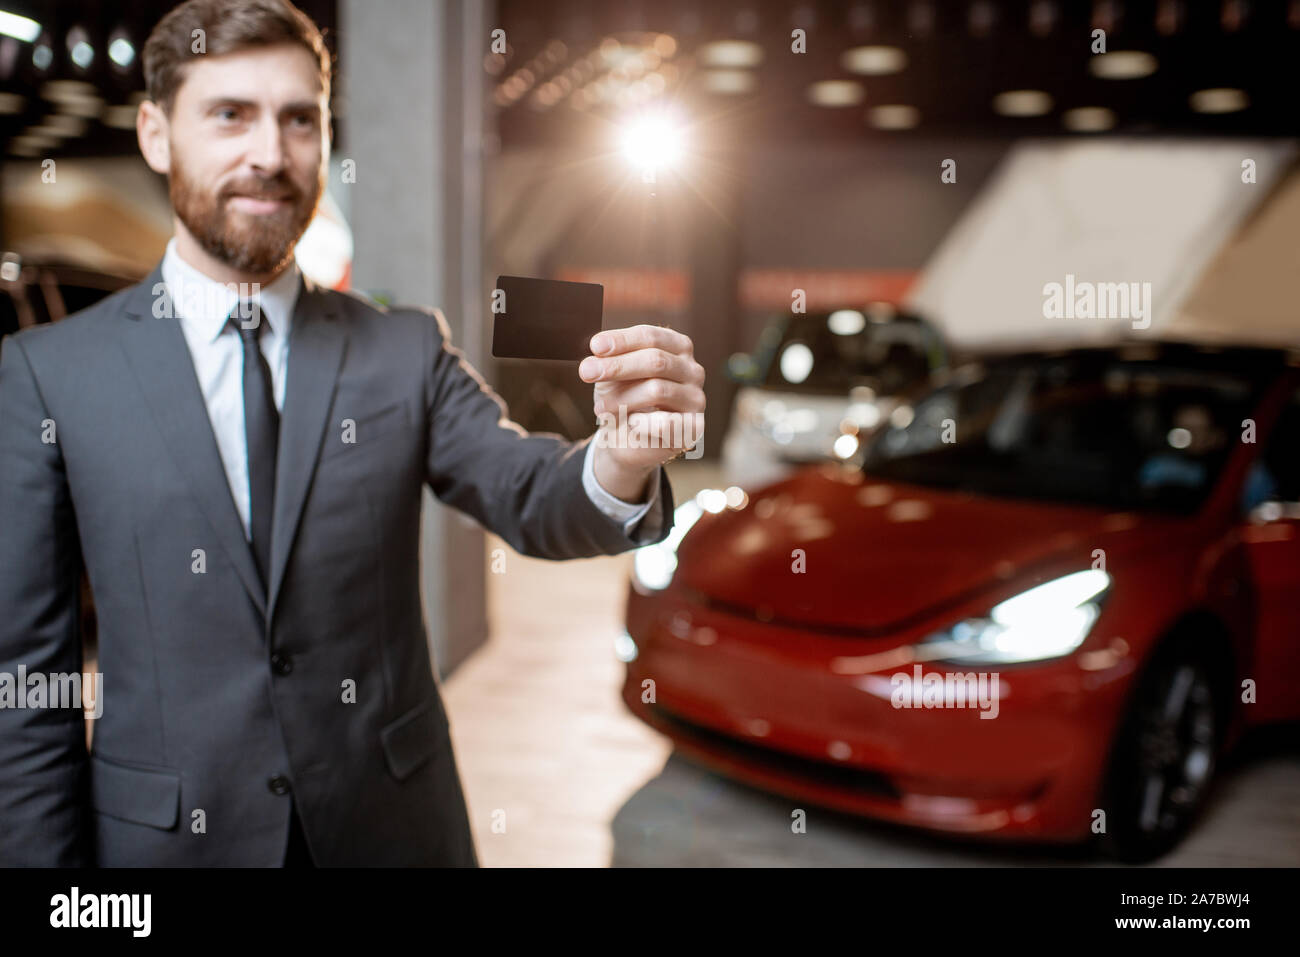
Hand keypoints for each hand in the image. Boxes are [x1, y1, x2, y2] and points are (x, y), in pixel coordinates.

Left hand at [579, 324, 705, 500]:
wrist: (629, 439)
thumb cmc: (624, 399)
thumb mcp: (613, 376)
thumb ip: (608, 363)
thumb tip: (593, 362)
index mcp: (677, 347)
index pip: (651, 336)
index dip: (622, 340)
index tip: (595, 346)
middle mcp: (692, 370)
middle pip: (656, 360)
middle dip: (617, 366)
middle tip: (587, 372)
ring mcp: (696, 398)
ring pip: (658, 390)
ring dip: (623, 398)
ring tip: (601, 408)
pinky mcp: (693, 427)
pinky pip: (665, 422)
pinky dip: (641, 422)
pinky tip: (629, 422)